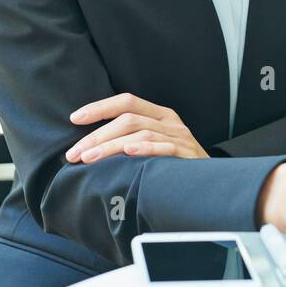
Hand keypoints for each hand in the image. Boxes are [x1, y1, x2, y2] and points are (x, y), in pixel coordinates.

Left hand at [65, 93, 209, 160]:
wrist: (210, 184)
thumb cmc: (174, 167)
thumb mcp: (155, 146)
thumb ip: (130, 140)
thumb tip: (89, 147)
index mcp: (160, 115)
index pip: (126, 102)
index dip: (100, 107)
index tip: (75, 118)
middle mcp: (170, 122)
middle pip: (128, 119)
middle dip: (97, 135)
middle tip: (74, 154)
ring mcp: (180, 137)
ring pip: (140, 133)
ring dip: (110, 146)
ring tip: (89, 159)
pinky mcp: (188, 155)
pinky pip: (164, 147)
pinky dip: (145, 148)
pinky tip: (128, 153)